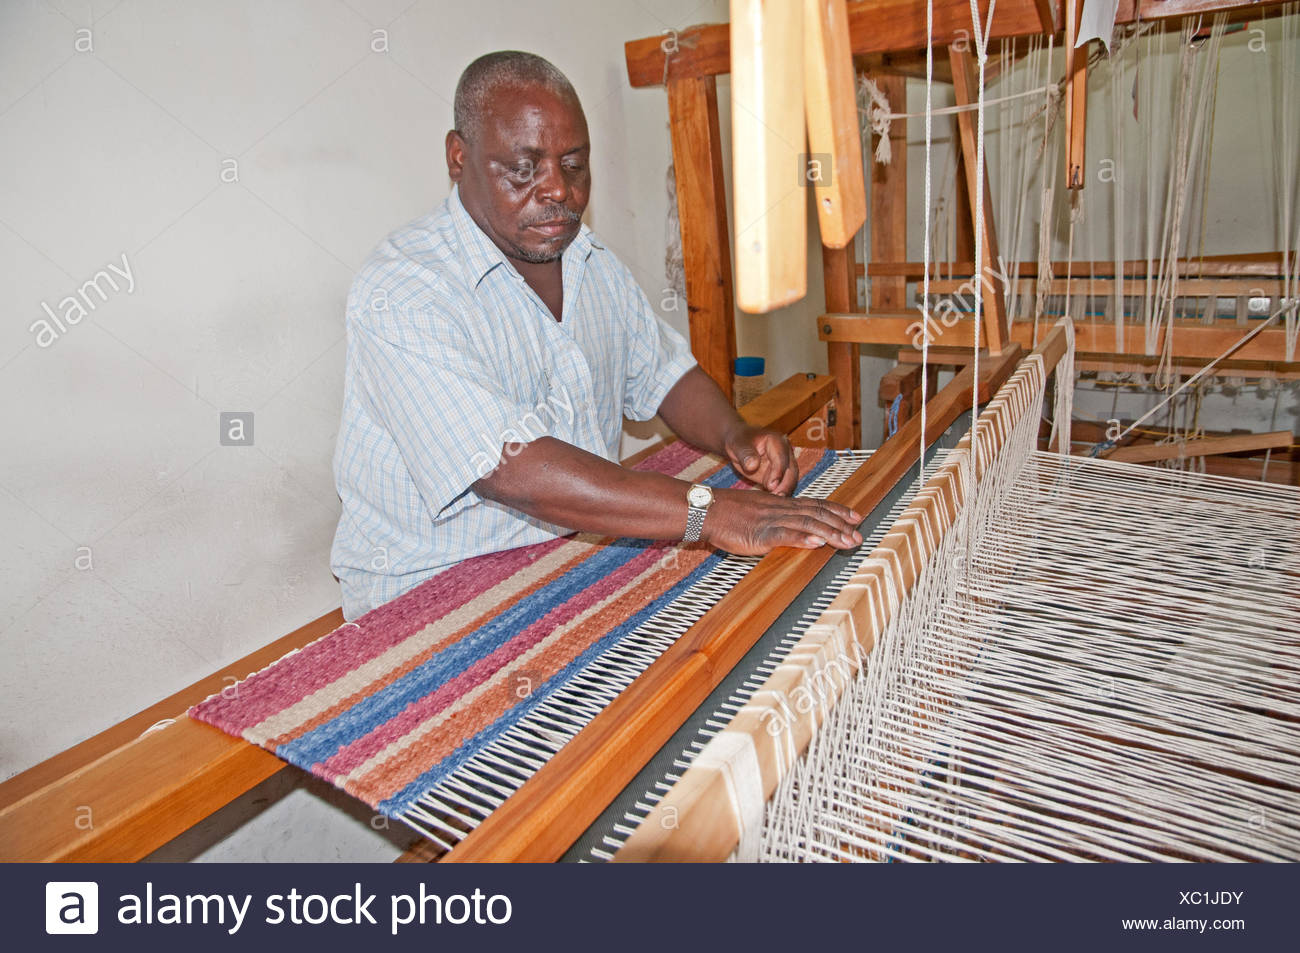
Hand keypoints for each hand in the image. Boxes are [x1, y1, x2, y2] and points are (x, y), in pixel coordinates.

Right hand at [702, 487, 862, 554]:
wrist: (708, 510)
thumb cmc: (729, 514)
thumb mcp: (759, 512)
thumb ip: (777, 520)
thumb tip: (794, 530)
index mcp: (782, 503)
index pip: (816, 504)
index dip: (837, 510)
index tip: (856, 517)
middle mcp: (781, 508)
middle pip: (817, 513)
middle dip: (841, 525)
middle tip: (860, 535)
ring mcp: (772, 519)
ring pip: (807, 523)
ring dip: (830, 533)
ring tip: (847, 542)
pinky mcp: (761, 532)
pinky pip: (785, 534)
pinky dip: (803, 537)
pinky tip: (817, 543)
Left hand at [722, 423, 797, 494]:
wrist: (739, 446)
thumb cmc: (739, 442)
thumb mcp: (738, 445)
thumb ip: (746, 454)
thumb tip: (753, 465)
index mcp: (777, 440)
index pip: (781, 458)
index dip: (778, 472)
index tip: (771, 485)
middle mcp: (785, 452)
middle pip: (791, 470)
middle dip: (785, 485)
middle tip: (776, 498)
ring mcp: (784, 464)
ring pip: (790, 479)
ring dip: (784, 491)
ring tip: (774, 501)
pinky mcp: (780, 475)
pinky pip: (783, 485)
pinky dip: (779, 493)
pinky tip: (772, 501)